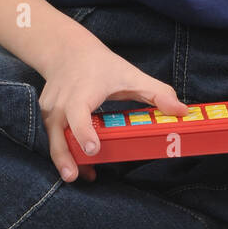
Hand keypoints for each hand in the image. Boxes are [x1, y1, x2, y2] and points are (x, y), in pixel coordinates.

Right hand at [38, 33, 191, 182]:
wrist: (66, 51)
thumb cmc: (100, 66)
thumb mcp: (130, 75)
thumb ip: (157, 93)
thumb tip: (182, 111)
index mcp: (81, 93)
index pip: (78, 114)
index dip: (84, 132)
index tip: (93, 148)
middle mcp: (61, 104)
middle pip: (57, 133)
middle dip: (63, 156)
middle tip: (73, 176)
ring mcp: (49, 112)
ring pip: (52, 140)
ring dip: (63, 160)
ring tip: (78, 176)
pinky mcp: (45, 118)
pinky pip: (52, 139)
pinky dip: (62, 153)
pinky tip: (78, 167)